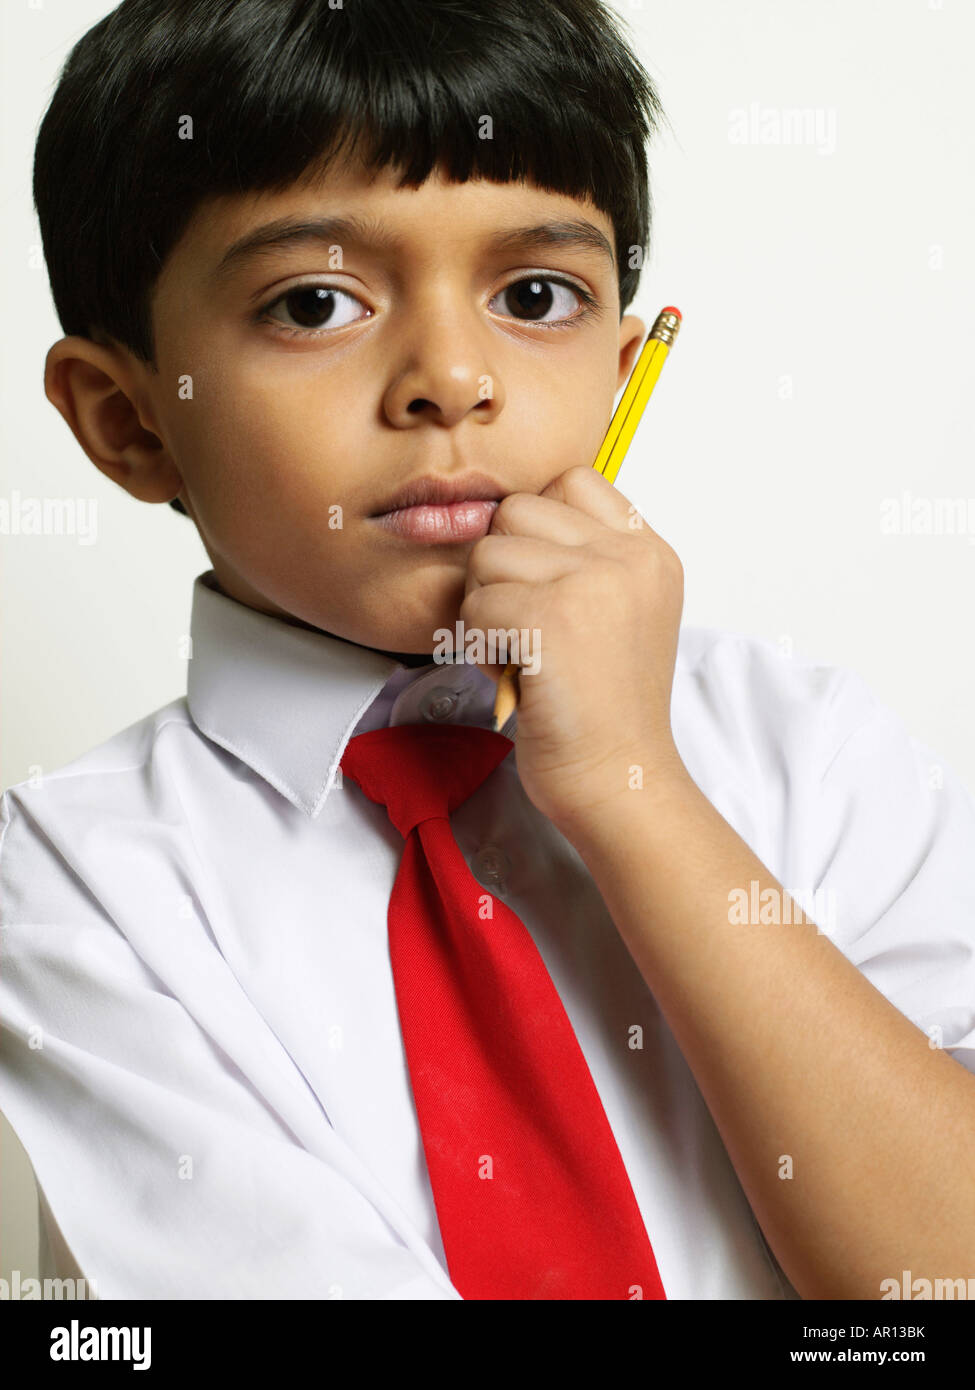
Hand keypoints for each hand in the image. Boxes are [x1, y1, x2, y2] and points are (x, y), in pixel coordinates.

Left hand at [460, 465, 688, 837]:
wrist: (617, 778)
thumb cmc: (605, 710)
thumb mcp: (622, 614)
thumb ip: (586, 560)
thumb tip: (508, 522)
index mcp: (650, 552)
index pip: (571, 480)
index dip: (536, 529)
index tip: (542, 584)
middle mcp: (628, 557)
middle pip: (517, 510)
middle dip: (501, 567)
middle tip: (522, 623)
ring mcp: (592, 583)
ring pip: (488, 554)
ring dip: (485, 605)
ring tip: (519, 650)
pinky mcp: (550, 618)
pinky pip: (476, 604)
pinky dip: (478, 643)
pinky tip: (512, 671)